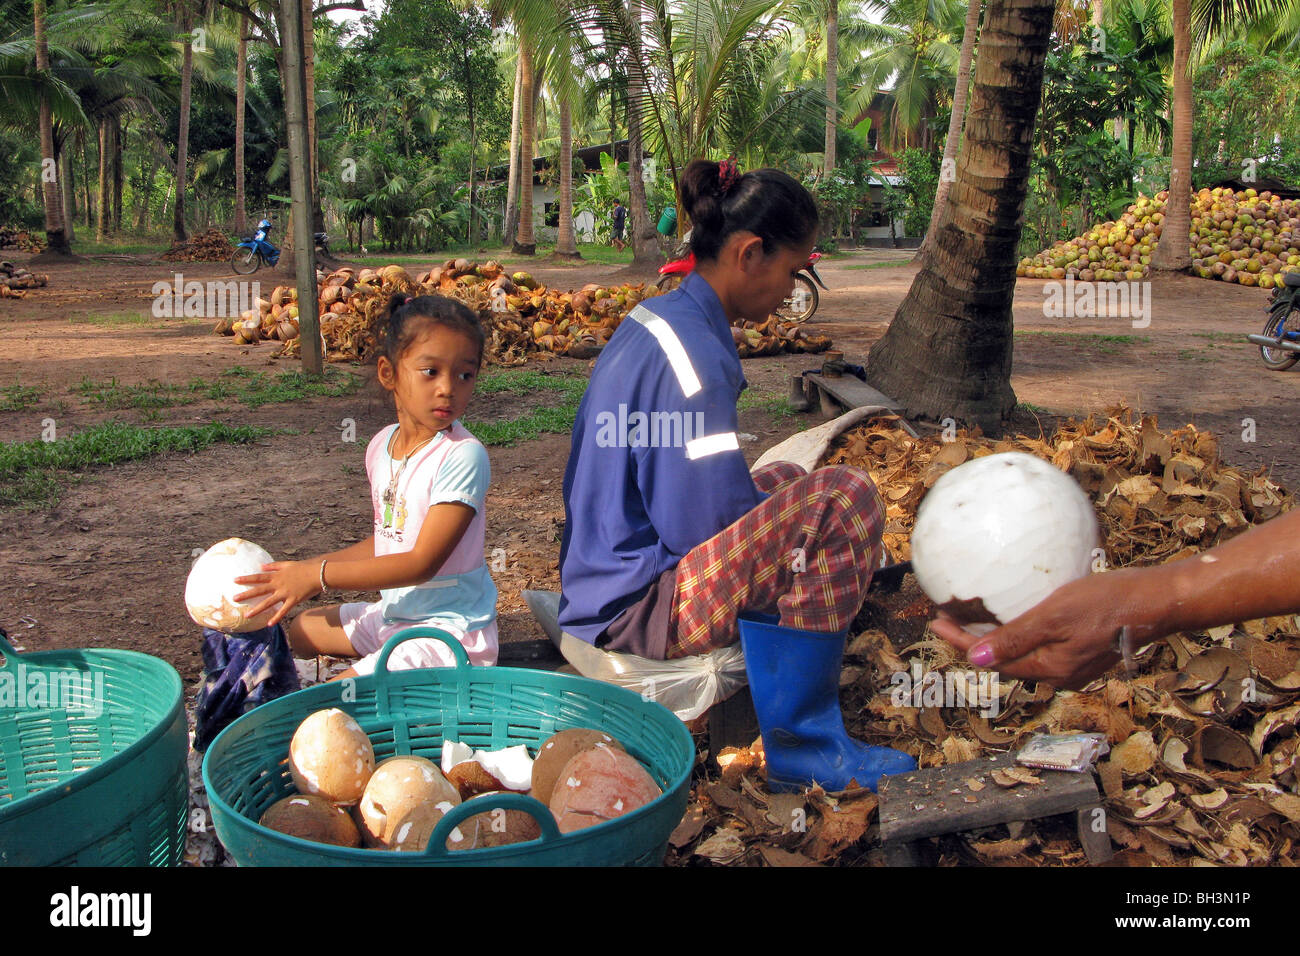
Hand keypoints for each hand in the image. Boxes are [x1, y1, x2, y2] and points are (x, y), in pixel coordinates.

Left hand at [234, 560, 321, 626]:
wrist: (317, 573)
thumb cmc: (303, 568)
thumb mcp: (287, 564)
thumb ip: (274, 566)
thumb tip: (261, 566)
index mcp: (276, 576)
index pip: (258, 577)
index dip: (246, 579)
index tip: (235, 580)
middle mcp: (278, 585)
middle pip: (259, 590)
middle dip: (246, 595)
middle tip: (234, 599)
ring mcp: (285, 593)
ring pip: (268, 602)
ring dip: (257, 609)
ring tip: (247, 615)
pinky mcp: (293, 600)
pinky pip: (283, 610)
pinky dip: (277, 617)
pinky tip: (269, 624)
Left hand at [928, 570, 1143, 689]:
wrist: (1157, 601)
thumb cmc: (1106, 604)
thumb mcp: (1054, 617)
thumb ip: (1015, 639)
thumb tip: (974, 658)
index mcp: (1050, 670)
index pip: (992, 660)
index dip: (960, 643)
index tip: (935, 623)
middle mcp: (1060, 674)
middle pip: (1004, 660)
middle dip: (972, 641)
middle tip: (946, 619)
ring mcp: (1073, 664)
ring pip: (1022, 653)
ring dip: (994, 637)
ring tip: (971, 618)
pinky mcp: (1083, 649)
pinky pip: (1040, 644)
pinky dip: (1019, 631)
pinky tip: (1013, 614)